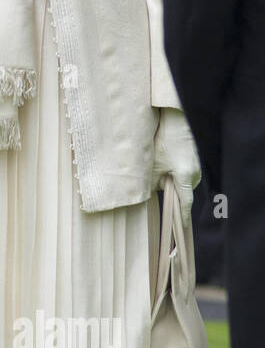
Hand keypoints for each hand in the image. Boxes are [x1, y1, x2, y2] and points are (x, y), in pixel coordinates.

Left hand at [152, 107, 200, 226]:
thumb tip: (151, 191)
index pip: (185, 203)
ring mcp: (196, 167)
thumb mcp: (155, 163)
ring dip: (170, 179)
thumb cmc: (167, 140)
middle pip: (181, 192)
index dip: (182, 216)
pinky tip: (167, 160)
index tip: (182, 227)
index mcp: (185, 177)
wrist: (178, 120)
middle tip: (159, 179)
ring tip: (161, 165)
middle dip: (169, 190)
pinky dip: (174, 171)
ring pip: (181, 181)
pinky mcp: (194, 160)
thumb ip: (152, 181)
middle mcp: (195, 174)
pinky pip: (183, 172)